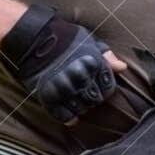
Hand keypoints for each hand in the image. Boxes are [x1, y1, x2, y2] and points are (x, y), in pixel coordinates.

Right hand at [0, 4, 127, 123]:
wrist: (32, 38)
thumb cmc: (63, 37)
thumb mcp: (88, 40)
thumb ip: (105, 55)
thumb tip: (122, 67)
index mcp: (93, 63)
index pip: (108, 89)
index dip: (102, 89)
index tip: (94, 84)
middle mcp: (80, 76)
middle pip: (94, 101)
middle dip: (90, 98)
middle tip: (81, 91)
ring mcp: (64, 87)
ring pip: (80, 109)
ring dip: (78, 106)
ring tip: (72, 97)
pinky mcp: (49, 96)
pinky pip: (64, 116)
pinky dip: (67, 116)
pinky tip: (66, 111)